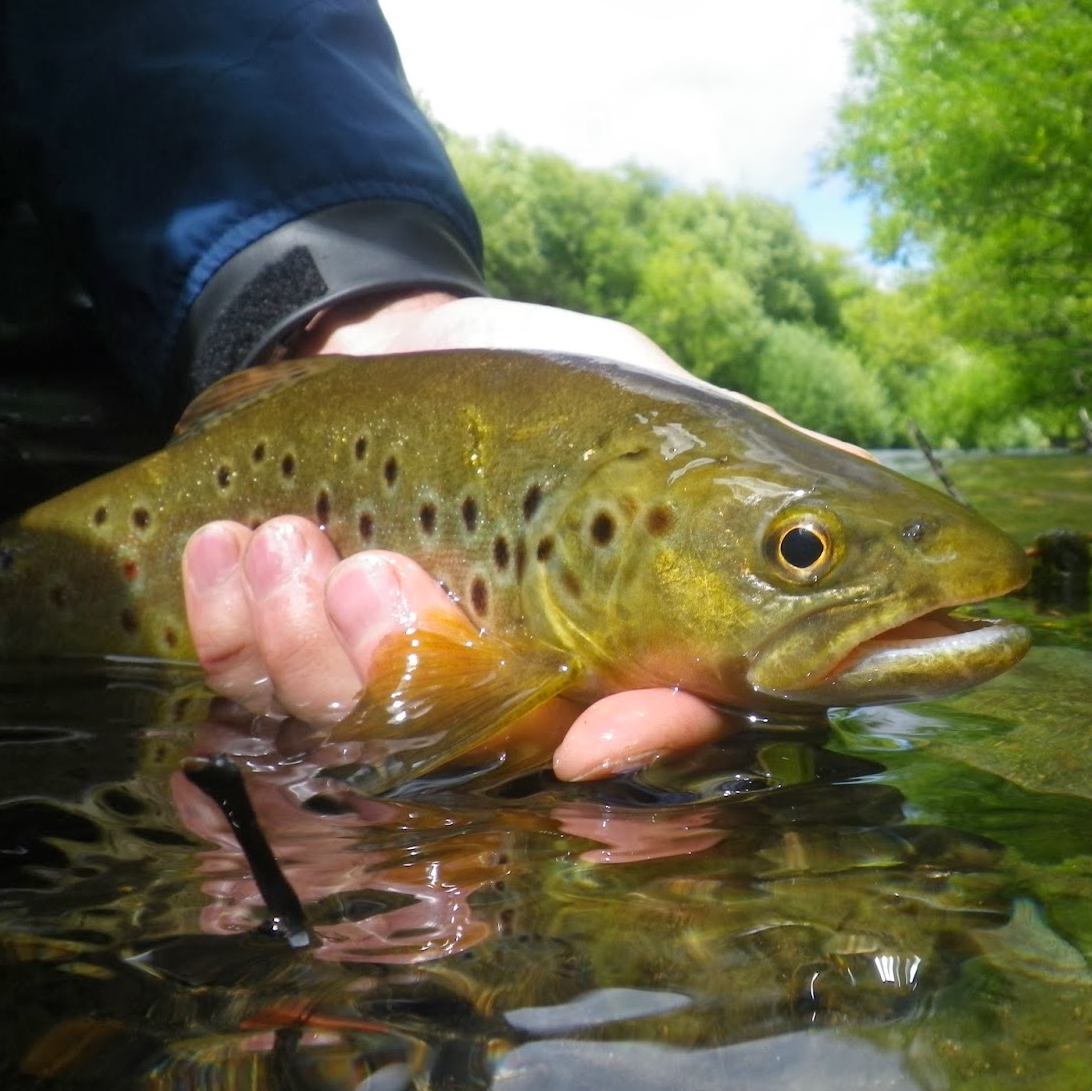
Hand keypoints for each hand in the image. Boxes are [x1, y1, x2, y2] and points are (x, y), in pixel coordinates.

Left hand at [182, 294, 748, 780]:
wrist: (402, 336)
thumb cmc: (544, 376)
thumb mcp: (656, 401)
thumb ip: (739, 471)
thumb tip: (865, 525)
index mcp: (621, 642)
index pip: (661, 729)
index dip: (637, 754)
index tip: (592, 743)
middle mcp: (521, 685)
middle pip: (476, 750)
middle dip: (406, 669)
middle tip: (374, 574)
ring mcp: (405, 677)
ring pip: (351, 721)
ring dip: (299, 635)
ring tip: (281, 538)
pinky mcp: (302, 651)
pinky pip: (252, 680)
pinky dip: (229, 619)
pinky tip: (227, 547)